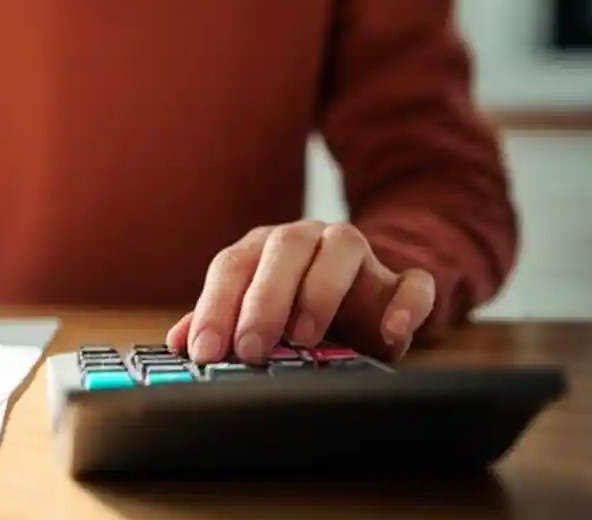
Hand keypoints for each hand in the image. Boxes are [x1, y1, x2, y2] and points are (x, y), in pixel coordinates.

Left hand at [167, 221, 434, 363]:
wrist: (365, 290)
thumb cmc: (296, 302)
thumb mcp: (254, 311)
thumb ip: (220, 320)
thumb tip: (180, 342)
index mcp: (264, 248)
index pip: (233, 266)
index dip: (215, 307)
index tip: (205, 351)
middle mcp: (308, 240)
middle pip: (284, 250)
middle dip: (264, 300)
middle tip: (252, 349)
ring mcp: (357, 254)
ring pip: (343, 250)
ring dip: (322, 291)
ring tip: (305, 337)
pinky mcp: (401, 278)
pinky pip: (411, 282)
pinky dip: (404, 305)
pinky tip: (390, 334)